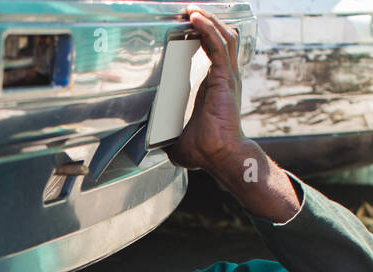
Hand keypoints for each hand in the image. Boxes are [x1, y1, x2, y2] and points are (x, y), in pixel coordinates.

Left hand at [167, 7, 248, 174]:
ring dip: (207, 20)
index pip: (213, 50)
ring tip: (192, 9)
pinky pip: (218, 46)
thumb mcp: (176, 138)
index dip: (203, 34)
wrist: (221, 156)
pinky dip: (207, 30)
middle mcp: (224, 77)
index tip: (187, 24)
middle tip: (189, 10)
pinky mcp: (225, 79)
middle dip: (206, 21)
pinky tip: (196, 19)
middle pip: (220, 37)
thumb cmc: (205, 150)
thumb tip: (145, 139)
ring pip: (222, 36)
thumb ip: (163, 134)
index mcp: (214, 85)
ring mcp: (227, 76)